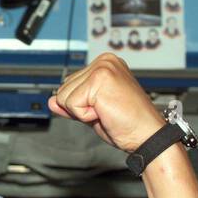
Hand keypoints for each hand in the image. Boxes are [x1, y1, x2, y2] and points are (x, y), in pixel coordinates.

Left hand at [48, 53, 164, 151]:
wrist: (146, 135)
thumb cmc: (128, 124)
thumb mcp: (92, 111)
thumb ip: (71, 104)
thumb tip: (51, 101)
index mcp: (105, 64)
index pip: (68, 84)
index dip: (78, 104)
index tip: (102, 108)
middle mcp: (104, 61)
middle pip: (63, 89)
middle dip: (79, 108)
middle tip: (105, 112)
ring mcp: (102, 68)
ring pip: (63, 96)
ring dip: (82, 112)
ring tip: (106, 111)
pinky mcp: (99, 79)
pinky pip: (71, 104)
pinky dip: (84, 116)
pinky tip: (105, 112)